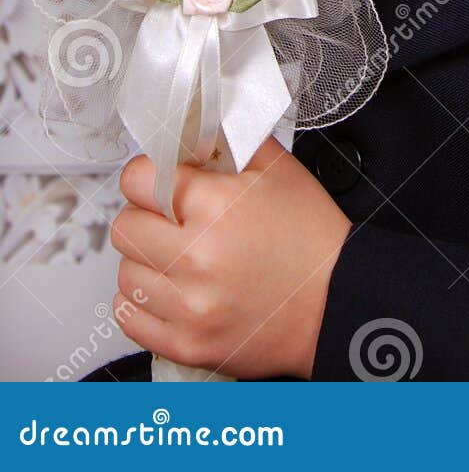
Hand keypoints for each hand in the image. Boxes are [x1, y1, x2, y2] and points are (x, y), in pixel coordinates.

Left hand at [110, 135, 353, 379]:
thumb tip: (195, 129)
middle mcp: (197, 257)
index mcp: (218, 205)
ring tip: (179, 257)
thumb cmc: (312, 237)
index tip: (161, 181)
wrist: (338, 303)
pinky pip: (129, 317)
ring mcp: (190, 307)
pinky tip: (172, 289)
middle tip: (173, 219)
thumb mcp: (279, 170)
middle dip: (145, 216)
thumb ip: (231, 141)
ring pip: (125, 273)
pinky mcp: (187, 344)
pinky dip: (143, 301)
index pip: (137, 179)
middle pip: (125, 228)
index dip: (148, 175)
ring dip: (147, 261)